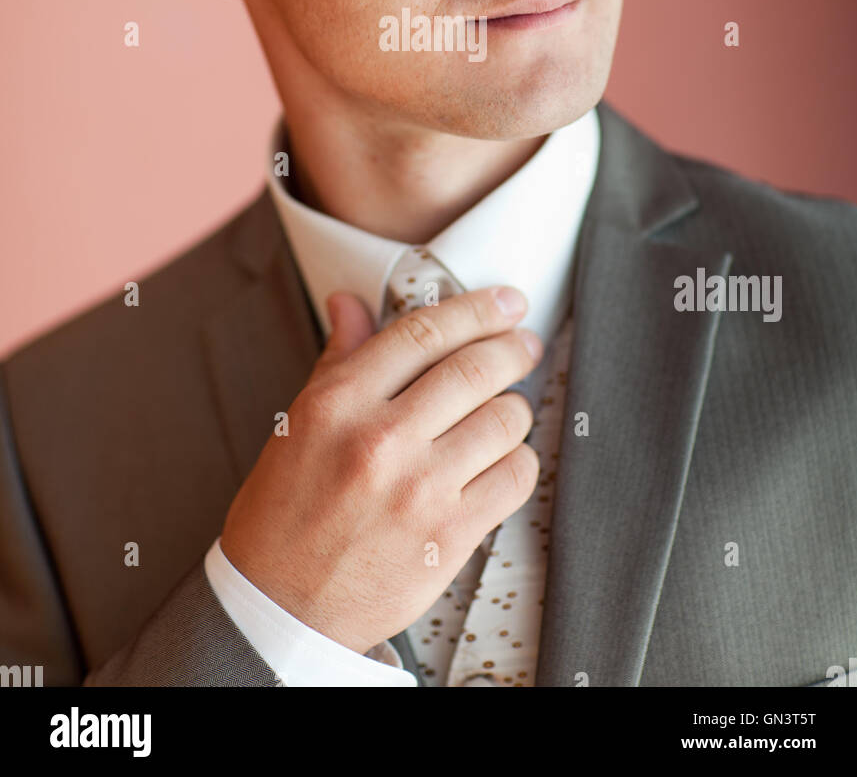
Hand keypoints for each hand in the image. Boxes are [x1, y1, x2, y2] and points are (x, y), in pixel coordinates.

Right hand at [220, 285, 541, 654]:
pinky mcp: (449, 535)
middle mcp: (381, 439)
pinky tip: (502, 460)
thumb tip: (350, 302)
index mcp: (339, 402)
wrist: (279, 606)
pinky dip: (518, 461)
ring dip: (513, 409)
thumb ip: (338, 358)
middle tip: (524, 345)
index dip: (476, 308)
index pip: (424, 332)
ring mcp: (419, 489)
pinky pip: (515, 477)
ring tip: (503, 412)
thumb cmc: (286, 512)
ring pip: (505, 420)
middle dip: (512, 348)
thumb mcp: (300, 424)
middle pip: (475, 368)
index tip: (505, 301)